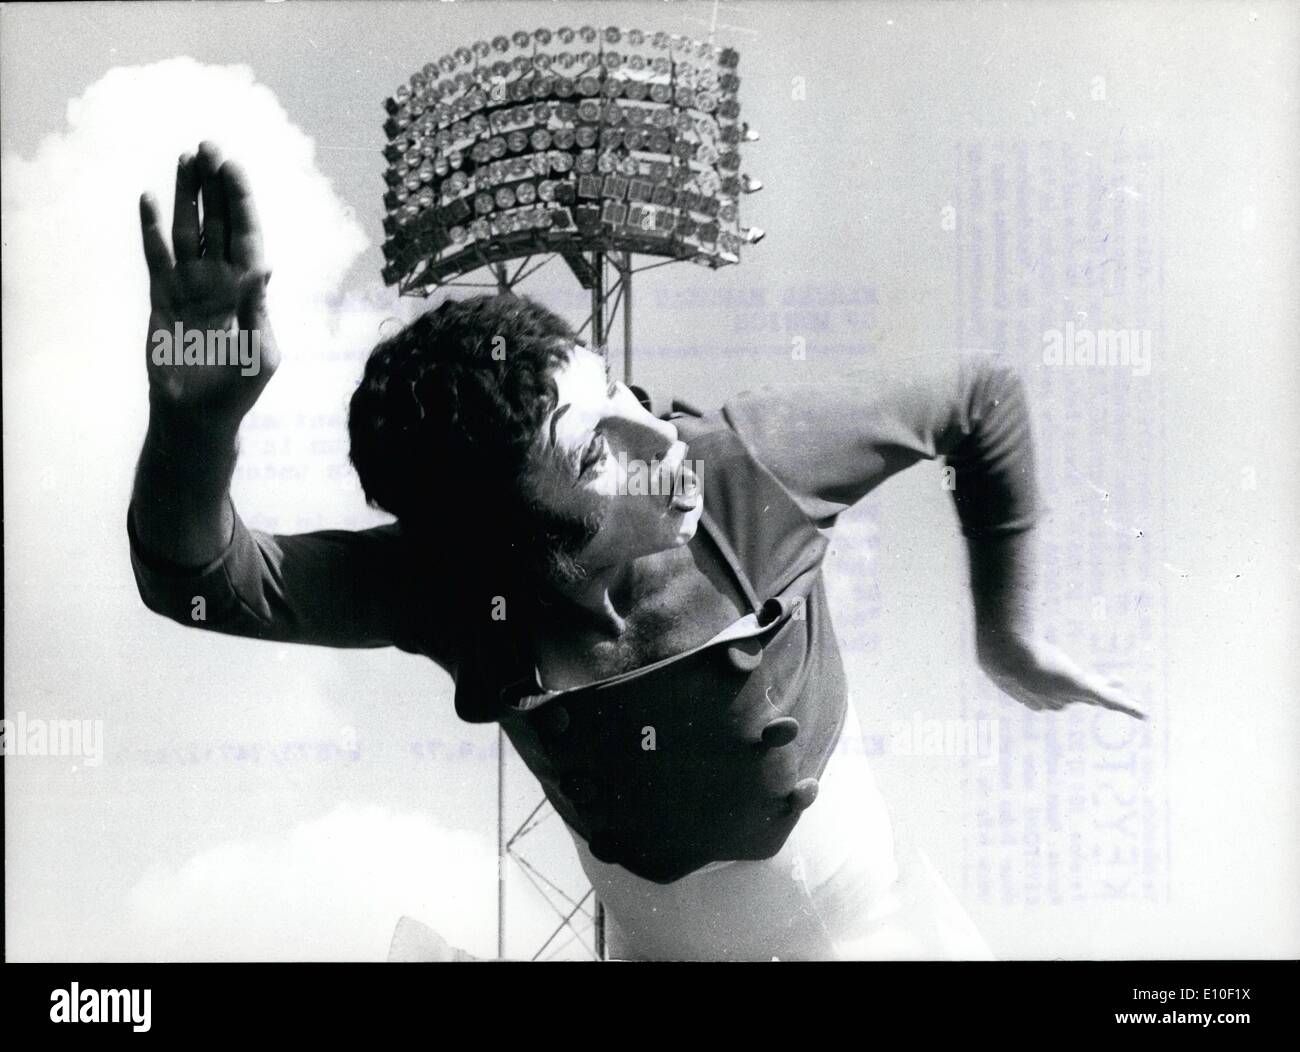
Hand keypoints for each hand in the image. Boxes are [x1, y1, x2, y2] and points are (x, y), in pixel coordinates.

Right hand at [139, 141, 278, 424]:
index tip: (232, 167)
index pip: (247, 234)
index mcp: (250, 288)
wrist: (199, 413)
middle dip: (215, 185)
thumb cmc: (238, 386)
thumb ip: (257, 308)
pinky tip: (148, 198)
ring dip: (186, 195)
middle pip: (218, 222)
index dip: (240, 200)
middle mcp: (221, 279)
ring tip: (184, 158)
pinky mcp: (163, 295)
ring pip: (188, 229)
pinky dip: (150, 228)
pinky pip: (156, 255)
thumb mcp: (257, 350)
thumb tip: (264, 266)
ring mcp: (191, 284)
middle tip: (208, 147)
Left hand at [977, 632, 1145, 719]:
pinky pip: (1110, 701)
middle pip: (1076, 696)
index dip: (1062, 683)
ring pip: (1097, 697)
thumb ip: (1001, 622)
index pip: (1054, 688)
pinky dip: (1128, 708)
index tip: (1069, 672)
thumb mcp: (999, 633)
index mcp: (1031, 689)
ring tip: (1131, 701)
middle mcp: (1050, 698)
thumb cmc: (998, 641)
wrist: (1005, 653)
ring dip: (1114, 695)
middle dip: (1092, 691)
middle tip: (1109, 681)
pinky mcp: (1081, 687)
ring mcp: (1067, 694)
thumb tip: (992, 607)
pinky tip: (1145, 714)